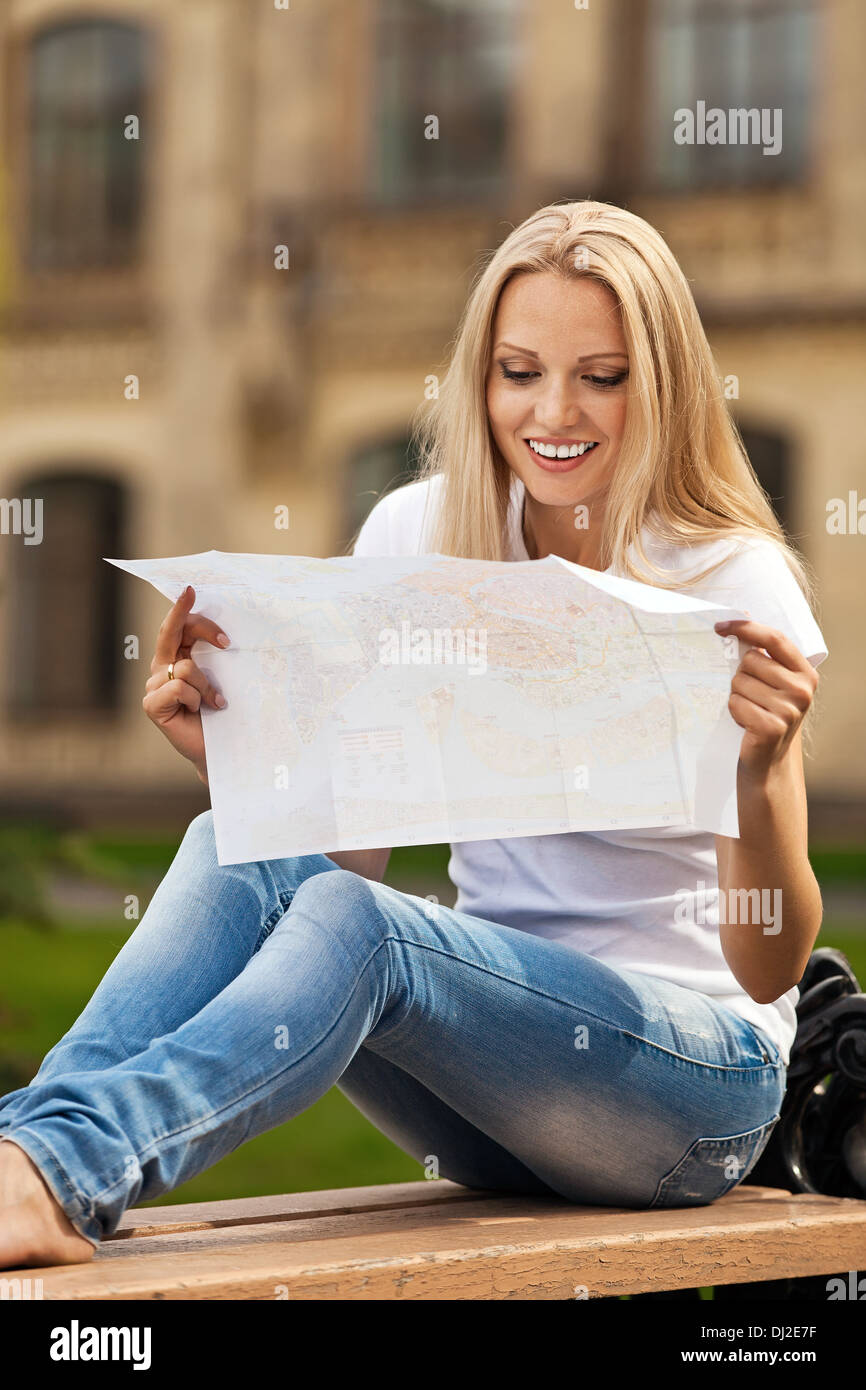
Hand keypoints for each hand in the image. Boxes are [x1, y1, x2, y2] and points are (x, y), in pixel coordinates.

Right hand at [142, 585, 229, 771]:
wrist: (221, 750)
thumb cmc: (223, 714)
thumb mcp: (221, 679)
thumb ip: (214, 657)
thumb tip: (226, 634)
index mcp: (176, 657)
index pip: (176, 627)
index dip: (181, 609)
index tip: (190, 590)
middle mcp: (162, 668)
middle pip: (174, 634)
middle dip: (202, 629)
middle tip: (226, 642)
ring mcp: (154, 686)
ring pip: (185, 667)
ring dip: (207, 685)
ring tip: (215, 703)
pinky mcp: (152, 704)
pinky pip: (177, 686)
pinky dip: (195, 698)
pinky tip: (199, 711)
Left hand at [714, 619, 817, 780]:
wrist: (768, 761)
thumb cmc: (765, 714)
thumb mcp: (770, 682)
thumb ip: (761, 652)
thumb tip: (742, 614)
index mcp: (805, 672)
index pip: (774, 639)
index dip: (746, 627)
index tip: (720, 625)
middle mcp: (802, 689)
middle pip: (750, 661)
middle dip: (741, 675)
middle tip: (751, 696)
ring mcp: (789, 710)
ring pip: (739, 682)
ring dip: (736, 696)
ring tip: (749, 711)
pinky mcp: (771, 727)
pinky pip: (735, 703)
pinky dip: (733, 712)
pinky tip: (745, 724)